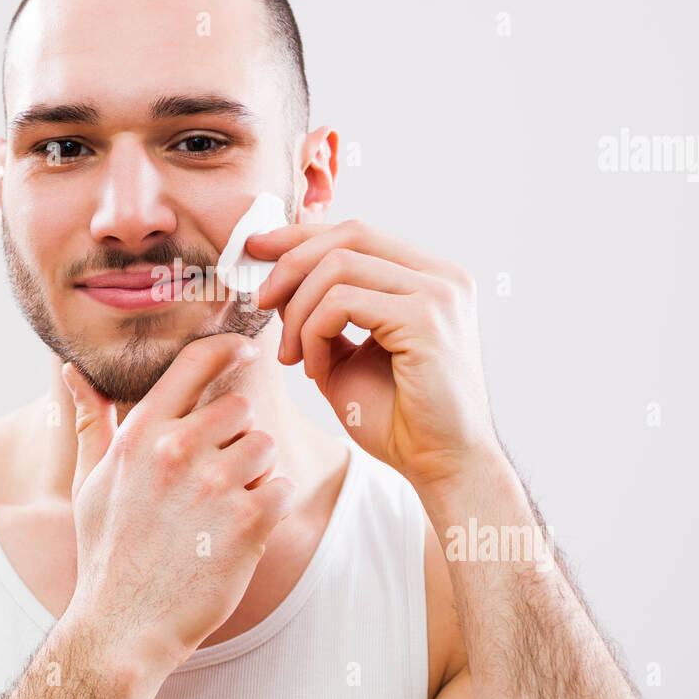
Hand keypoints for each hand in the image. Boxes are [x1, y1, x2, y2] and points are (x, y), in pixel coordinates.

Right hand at [60, 332, 294, 675]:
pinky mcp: (246, 523)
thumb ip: (92, 421)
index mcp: (140, 435)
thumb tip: (71, 371)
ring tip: (227, 506)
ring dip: (257, 472)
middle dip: (237, 435)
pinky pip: (283, 488)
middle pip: (241, 408)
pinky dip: (273, 507)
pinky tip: (244, 530)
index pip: (194, 363)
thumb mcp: (91, 481)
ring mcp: (213, 486)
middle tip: (218, 475)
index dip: (227, 347)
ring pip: (266, 447)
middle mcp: (176, 451)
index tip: (244, 349)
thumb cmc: (108, 553)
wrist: (124, 627)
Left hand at [248, 220, 505, 503]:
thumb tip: (279, 279)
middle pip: (348, 236)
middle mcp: (442, 276)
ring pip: (339, 266)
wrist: (441, 465)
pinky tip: (314, 369)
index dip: (300, 235)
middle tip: (261, 302)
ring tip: (292, 356)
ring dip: (298, 311)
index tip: (257, 250)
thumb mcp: (348, 354)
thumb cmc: (397, 417)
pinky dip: (313, 332)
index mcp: (429, 277)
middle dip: (291, 263)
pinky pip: (343, 302)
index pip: (356, 232)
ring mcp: (438, 293)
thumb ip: (323, 314)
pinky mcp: (426, 319)